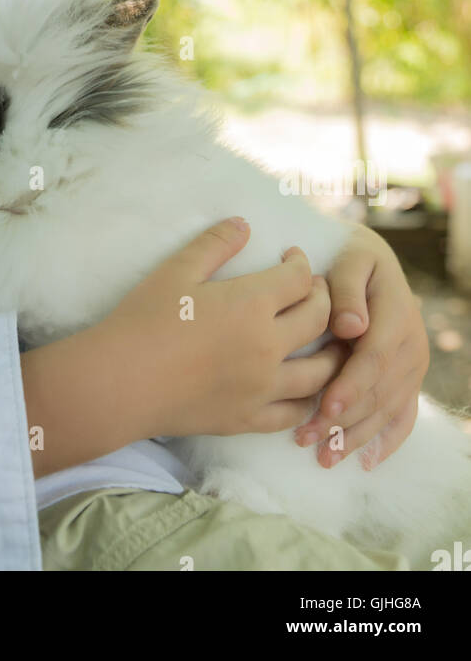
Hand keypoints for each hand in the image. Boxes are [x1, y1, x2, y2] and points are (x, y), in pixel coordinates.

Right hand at [103, 218, 349, 440]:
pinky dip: (308, 400)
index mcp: (252, 304)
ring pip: (319, 371)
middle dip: (324, 299)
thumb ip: (214, 243)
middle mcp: (268, 346)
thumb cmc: (144, 320)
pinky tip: (306, 390)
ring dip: (332, 352)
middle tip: (315, 290)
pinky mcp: (248, 419)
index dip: (301, 263)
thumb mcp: (176, 270)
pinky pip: (293, 412)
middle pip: (319, 319)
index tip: (292, 257)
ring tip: (328, 342)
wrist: (120, 382)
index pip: (298, 279)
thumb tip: (244, 224)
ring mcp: (262, 388)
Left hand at [292, 220, 429, 469]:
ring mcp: (413, 367)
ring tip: (323, 457)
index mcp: (398, 315)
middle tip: (307, 440)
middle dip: (345, 420)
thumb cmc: (352, 258)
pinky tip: (364, 463)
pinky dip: (385, 442)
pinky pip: (402, 417)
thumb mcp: (351, 259)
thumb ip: (348, 289)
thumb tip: (351, 325)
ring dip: (356, 437)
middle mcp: (412, 345)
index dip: (352, 384)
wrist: (371, 262)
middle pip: (379, 391)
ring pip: (386, 410)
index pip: (375, 358)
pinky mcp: (408, 381)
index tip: (325, 406)